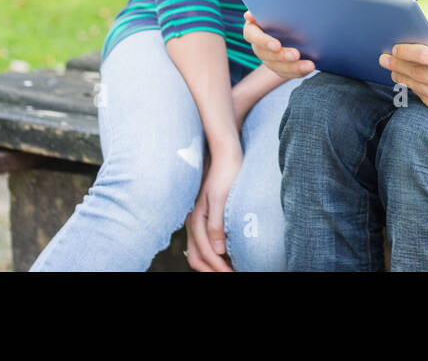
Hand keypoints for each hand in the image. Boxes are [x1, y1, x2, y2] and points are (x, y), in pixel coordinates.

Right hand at [185, 144, 241, 271]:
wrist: (225, 152)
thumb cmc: (226, 173)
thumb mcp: (222, 199)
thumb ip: (217, 224)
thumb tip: (218, 250)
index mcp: (197, 219)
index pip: (206, 253)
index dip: (219, 268)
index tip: (234, 273)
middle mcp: (194, 221)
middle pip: (198, 257)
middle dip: (213, 270)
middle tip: (233, 274)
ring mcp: (198, 219)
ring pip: (199, 251)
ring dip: (213, 264)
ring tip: (230, 268)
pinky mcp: (205, 215)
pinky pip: (205, 242)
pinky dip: (214, 254)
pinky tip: (227, 254)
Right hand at [243, 11, 314, 79]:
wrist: (298, 20)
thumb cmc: (285, 8)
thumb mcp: (278, 4)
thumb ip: (270, 7)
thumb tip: (249, 15)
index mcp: (253, 28)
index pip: (252, 36)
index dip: (263, 41)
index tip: (277, 44)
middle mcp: (258, 46)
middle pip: (265, 54)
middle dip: (281, 55)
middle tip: (296, 54)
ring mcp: (268, 59)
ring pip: (277, 67)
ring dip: (293, 67)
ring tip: (309, 65)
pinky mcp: (279, 68)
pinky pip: (287, 73)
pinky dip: (299, 71)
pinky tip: (310, 67)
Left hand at [380, 13, 427, 121]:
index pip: (425, 56)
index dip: (406, 51)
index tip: (394, 47)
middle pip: (419, 74)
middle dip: (398, 65)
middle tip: (384, 58)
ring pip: (421, 89)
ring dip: (404, 78)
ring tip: (393, 69)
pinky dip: (418, 90)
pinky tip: (409, 82)